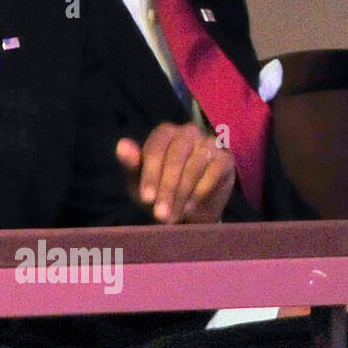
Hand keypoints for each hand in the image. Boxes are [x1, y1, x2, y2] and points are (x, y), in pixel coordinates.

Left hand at [116, 122, 235, 223]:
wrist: (188, 211)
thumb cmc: (159, 191)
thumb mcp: (139, 181)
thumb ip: (131, 164)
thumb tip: (121, 146)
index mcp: (164, 133)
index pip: (156, 148)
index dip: (150, 175)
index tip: (146, 199)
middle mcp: (188, 132)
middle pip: (176, 157)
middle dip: (167, 188)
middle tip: (161, 214)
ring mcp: (209, 143)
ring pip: (195, 166)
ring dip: (182, 194)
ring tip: (173, 215)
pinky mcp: (226, 159)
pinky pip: (214, 172)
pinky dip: (201, 191)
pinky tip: (190, 207)